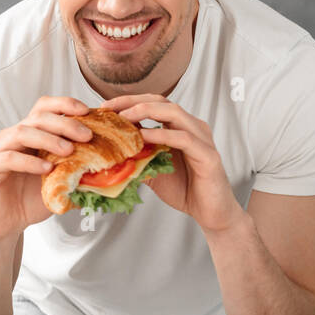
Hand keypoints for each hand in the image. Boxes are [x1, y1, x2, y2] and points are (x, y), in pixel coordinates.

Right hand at [0, 95, 93, 241]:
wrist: (6, 224)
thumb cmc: (32, 200)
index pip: (45, 108)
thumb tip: (114, 167)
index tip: (86, 111)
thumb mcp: (62, 183)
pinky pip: (8, 157)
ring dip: (48, 139)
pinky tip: (46, 168)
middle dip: (64, 123)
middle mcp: (12, 137)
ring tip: (68, 151)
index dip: (64, 104)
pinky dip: (29, 161)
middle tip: (86, 136)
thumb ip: (81, 172)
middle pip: (37, 117)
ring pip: (21, 132)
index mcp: (30, 134)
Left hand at [98, 93, 244, 233]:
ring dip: (146, 111)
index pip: (154, 104)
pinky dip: (162, 134)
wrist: (209, 212)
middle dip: (133, 102)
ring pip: (174, 113)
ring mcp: (202, 138)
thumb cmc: (184, 189)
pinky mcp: (208, 155)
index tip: (105, 108)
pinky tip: (144, 137)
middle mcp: (192, 127)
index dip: (129, 101)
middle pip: (162, 102)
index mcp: (180, 127)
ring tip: (124, 117)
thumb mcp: (152, 170)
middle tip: (109, 109)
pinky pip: (183, 138)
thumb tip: (108, 153)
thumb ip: (137, 157)